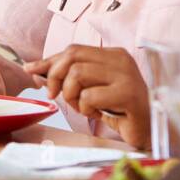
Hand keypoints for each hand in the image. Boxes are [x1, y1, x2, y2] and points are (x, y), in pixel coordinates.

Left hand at [23, 45, 149, 147]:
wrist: (148, 130)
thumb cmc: (118, 110)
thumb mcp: (91, 89)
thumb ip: (68, 76)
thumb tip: (33, 69)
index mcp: (113, 54)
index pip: (73, 50)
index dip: (49, 61)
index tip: (31, 71)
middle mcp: (121, 59)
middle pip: (72, 57)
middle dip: (55, 77)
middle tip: (55, 96)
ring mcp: (126, 75)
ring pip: (77, 75)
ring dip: (71, 96)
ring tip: (83, 107)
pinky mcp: (128, 94)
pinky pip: (89, 96)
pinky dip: (85, 109)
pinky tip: (97, 114)